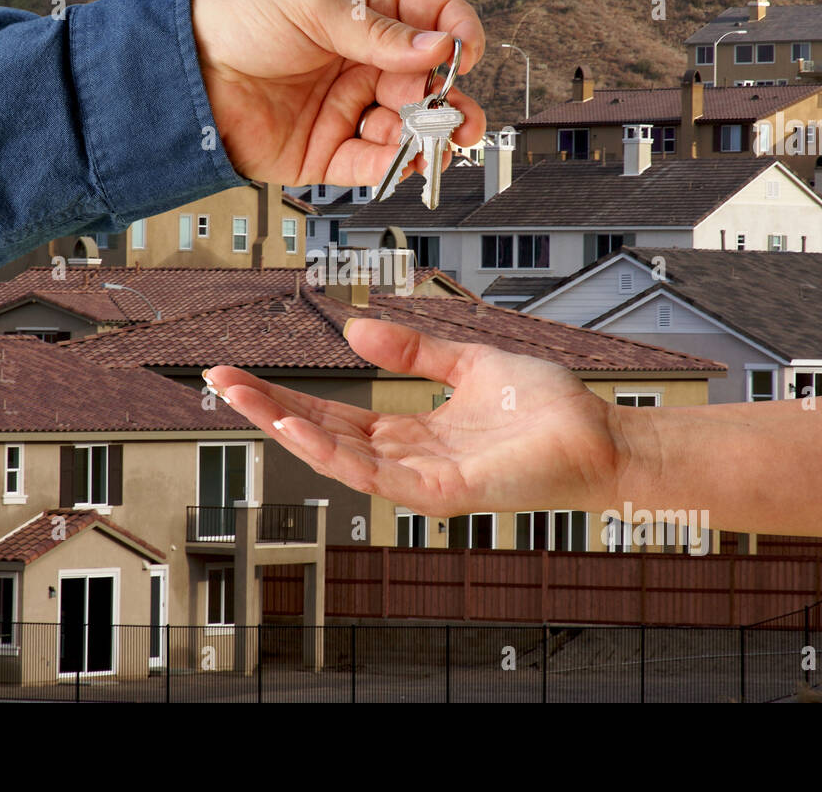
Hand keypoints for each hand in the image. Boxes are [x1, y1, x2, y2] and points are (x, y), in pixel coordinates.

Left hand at [190, 0, 486, 186]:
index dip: (456, 36)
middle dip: (452, 103)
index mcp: (366, 18)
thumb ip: (377, 31)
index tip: (464, 53)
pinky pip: (371, 164)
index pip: (432, 23)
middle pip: (429, 85)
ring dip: (428, 138)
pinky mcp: (327, 153)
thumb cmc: (238, 22)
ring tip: (432, 143)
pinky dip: (393, 166)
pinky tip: (404, 160)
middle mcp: (363, 66)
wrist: (186, 73)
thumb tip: (436, 47)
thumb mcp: (313, 6)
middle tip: (461, 117)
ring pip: (408, 130)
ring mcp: (347, 111)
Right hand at [203, 319, 632, 516]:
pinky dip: (336, 457)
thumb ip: (412, 350)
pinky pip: (378, 478)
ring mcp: (423, 480)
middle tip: (220, 381)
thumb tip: (355, 328)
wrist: (601, 435)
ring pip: (340, 458)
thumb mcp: (466, 362)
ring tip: (247, 402)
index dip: (285, 393)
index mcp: (410, 431)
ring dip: (290, 430)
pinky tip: (301, 431)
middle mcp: (408, 459)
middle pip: (324, 434)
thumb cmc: (544, 407)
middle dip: (269, 409)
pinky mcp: (444, 492)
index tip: (241, 373)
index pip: (333, 413)